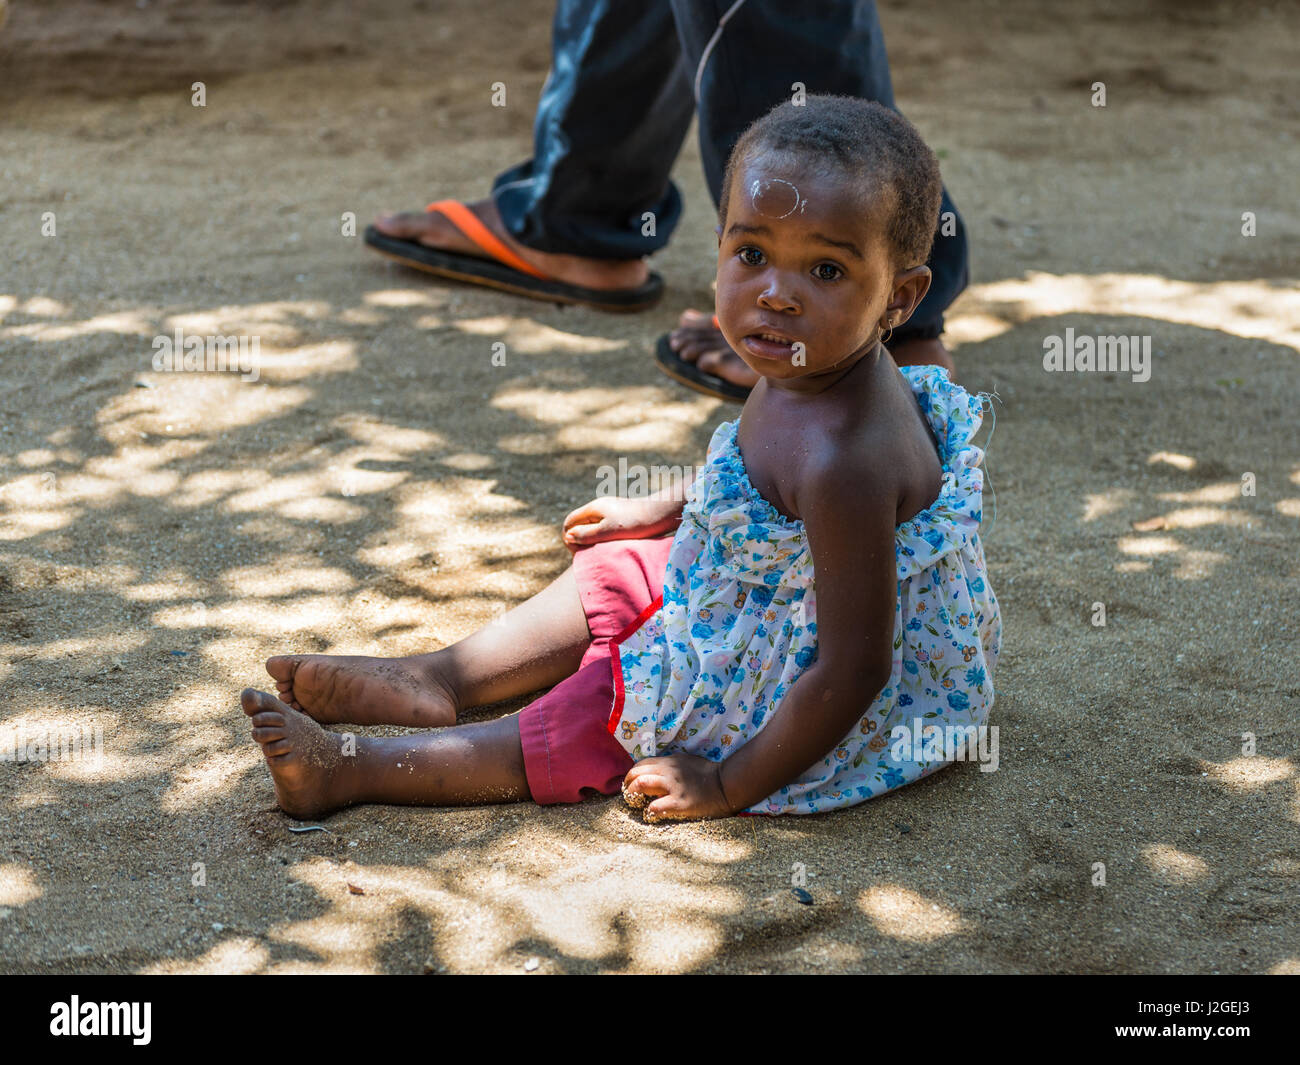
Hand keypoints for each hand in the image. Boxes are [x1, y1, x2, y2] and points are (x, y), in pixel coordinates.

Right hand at [561, 495, 679, 551]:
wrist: (660, 514)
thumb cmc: (634, 523)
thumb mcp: (608, 531)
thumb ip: (587, 534)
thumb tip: (568, 537)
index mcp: (593, 508)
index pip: (569, 522)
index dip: (569, 538)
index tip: (579, 551)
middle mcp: (598, 507)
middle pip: (578, 525)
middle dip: (578, 540)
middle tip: (589, 554)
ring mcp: (608, 511)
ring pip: (590, 527)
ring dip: (590, 540)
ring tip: (599, 552)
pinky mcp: (618, 517)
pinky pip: (601, 528)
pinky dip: (600, 538)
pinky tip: (610, 546)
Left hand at [621, 753, 734, 821]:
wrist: (726, 785)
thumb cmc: (707, 774)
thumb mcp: (686, 762)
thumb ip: (669, 766)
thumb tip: (655, 773)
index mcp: (669, 761)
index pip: (641, 764)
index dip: (632, 774)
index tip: (631, 784)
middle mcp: (668, 771)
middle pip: (636, 773)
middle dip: (628, 784)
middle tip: (629, 795)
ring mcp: (673, 786)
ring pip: (640, 785)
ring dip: (634, 795)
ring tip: (636, 803)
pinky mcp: (679, 803)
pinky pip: (655, 807)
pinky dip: (649, 812)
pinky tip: (652, 815)